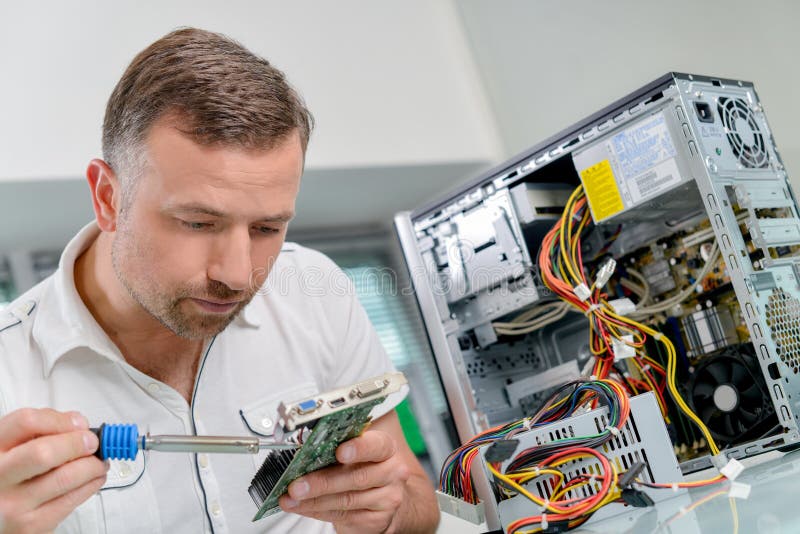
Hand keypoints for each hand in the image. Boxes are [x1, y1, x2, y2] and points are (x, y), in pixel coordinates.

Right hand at [0, 408, 108, 532]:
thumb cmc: (8, 478)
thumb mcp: (12, 449)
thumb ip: (41, 430)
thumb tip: (77, 423)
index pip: (26, 422)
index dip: (60, 420)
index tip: (78, 424)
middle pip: (44, 452)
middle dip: (78, 444)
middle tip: (93, 442)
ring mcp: (13, 503)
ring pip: (65, 477)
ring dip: (92, 466)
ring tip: (99, 462)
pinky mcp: (31, 526)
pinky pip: (71, 501)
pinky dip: (92, 484)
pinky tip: (94, 478)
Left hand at [279, 430, 409, 532]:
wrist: (385, 497)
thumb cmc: (365, 467)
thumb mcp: (358, 451)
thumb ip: (338, 447)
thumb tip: (303, 449)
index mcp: (386, 448)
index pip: (376, 445)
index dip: (358, 448)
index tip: (339, 452)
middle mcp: (391, 473)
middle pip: (357, 477)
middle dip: (322, 482)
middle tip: (296, 485)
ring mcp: (386, 498)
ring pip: (347, 500)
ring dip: (314, 500)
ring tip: (291, 499)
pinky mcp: (376, 520)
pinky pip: (343, 516)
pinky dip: (318, 511)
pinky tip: (302, 507)